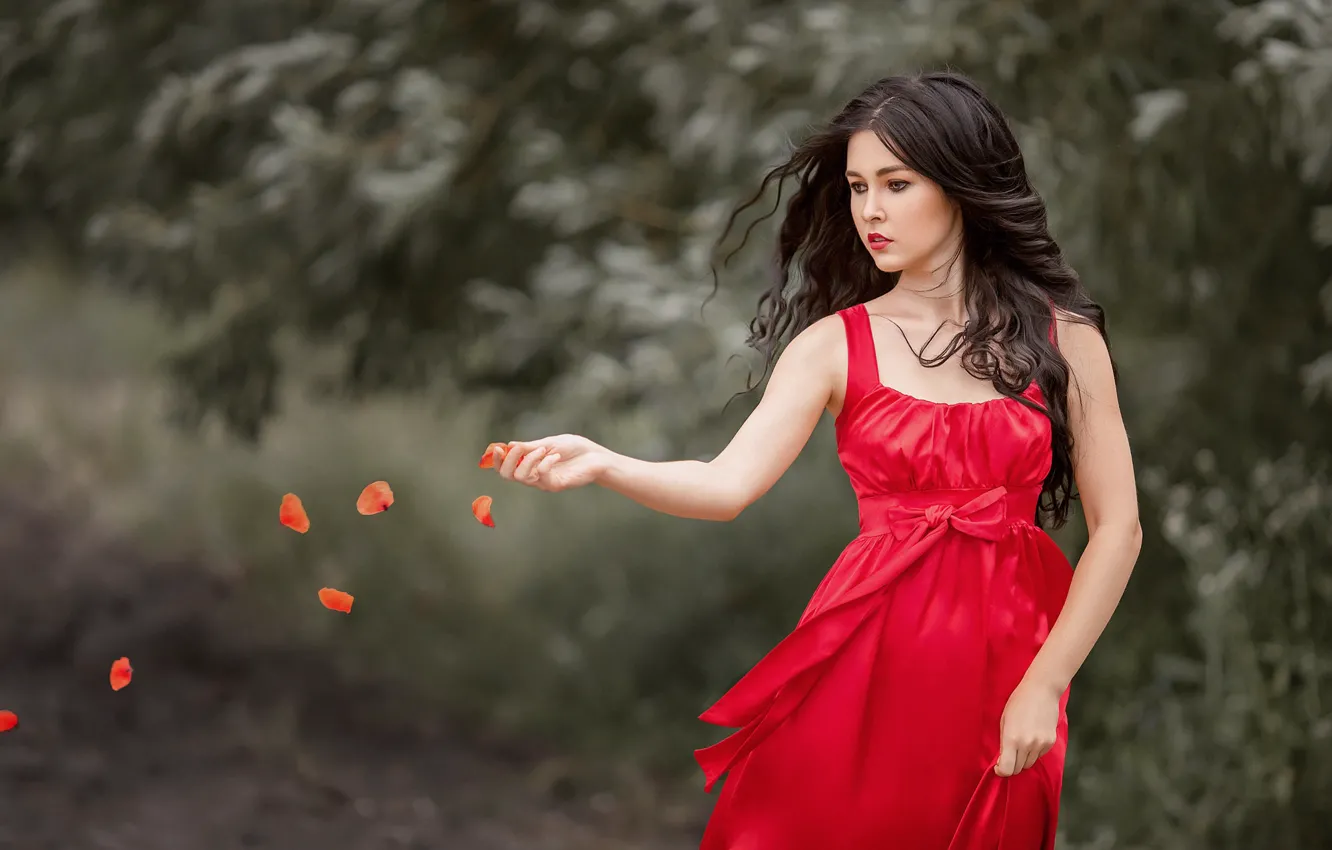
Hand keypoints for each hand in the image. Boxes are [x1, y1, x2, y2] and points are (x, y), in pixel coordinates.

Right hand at [493, 434, 610, 492]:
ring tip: (545, 450)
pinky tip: (557, 455)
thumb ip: (529, 447)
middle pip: (507, 475)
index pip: (506, 466)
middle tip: (519, 449)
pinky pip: (541, 475)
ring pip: (521, 477)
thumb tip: (509, 445)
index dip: (497, 460)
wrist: (596, 456)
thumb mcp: (549, 442)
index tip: (497, 448)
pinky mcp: (555, 485)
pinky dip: (545, 462)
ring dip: (529, 459)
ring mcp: (544, 481)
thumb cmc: (574, 448)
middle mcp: (534, 475)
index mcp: (530, 463)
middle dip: (508, 460)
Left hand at [994, 677, 1062, 776]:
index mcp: (1012, 739)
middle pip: (1019, 769)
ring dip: (1023, 759)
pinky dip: (1034, 752)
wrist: (1042, 690)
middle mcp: (1028, 744)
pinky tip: (1032, 737)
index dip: (1001, 771)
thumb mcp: (1004, 721)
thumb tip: (1003, 759)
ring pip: (1029, 763)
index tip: (998, 767)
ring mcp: (1041, 744)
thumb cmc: (1018, 702)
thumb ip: (1004, 742)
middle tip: (1008, 756)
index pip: (1007, 769)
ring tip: (1020, 744)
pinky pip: (1039, 755)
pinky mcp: (1051, 742)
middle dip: (1012, 765)